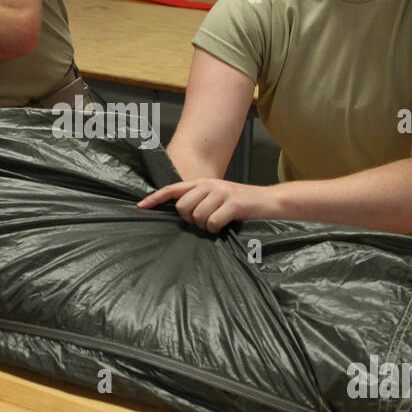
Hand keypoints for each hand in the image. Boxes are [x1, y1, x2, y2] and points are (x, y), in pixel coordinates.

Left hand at [136, 178, 273, 232]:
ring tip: (218, 222)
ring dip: (205, 225)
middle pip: (182, 206)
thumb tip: (180, 213)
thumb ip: (200, 201)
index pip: (173, 188)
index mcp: (204, 183)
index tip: (141, 206)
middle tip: (205, 221)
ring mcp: (221, 192)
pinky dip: (217, 229)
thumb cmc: (241, 205)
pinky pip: (212, 222)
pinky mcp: (233, 203)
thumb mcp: (218, 198)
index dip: (156, 198)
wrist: (270, 201)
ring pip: (197, 216)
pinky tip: (226, 225)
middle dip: (190, 219)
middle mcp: (210, 185)